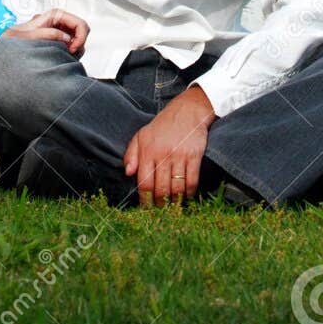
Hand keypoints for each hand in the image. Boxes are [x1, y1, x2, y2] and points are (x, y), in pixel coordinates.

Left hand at [2, 8, 88, 56]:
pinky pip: (73, 46)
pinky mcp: (60, 40)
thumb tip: (67, 39)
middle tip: (69, 54)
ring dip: (75, 50)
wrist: (9, 44)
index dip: (81, 37)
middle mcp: (61, 21)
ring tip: (63, 55)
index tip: (73, 49)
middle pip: (83, 31)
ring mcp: (62, 31)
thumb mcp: (32, 35)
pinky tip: (61, 56)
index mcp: (56, 15)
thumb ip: (50, 34)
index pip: (80, 24)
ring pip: (79, 40)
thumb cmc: (17, 37)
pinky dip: (71, 53)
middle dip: (79, 43)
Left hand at [123, 86, 215, 207]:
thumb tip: (128, 173)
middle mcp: (163, 154)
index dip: (145, 200)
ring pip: (176, 188)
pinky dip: (189, 193)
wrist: (187, 111)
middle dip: (160, 204)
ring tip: (173, 207)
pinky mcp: (194, 156)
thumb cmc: (162, 126)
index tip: (146, 208)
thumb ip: (132, 154)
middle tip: (160, 211)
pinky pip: (192, 181)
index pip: (144, 183)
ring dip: (175, 201)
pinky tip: (187, 196)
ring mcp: (179, 156)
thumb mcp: (141, 135)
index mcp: (147, 151)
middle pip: (161, 189)